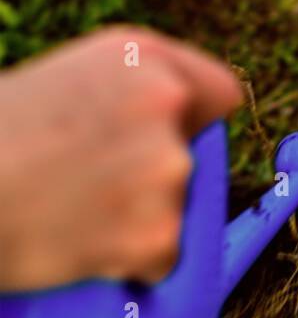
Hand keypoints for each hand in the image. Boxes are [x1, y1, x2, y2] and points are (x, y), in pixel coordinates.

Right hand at [0, 27, 241, 290]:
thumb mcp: (57, 81)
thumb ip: (122, 93)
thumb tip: (162, 122)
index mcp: (140, 54)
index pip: (218, 92)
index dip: (188, 121)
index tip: (161, 141)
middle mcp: (165, 102)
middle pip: (193, 155)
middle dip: (153, 175)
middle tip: (90, 186)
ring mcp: (167, 168)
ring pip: (176, 208)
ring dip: (137, 219)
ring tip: (70, 215)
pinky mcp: (159, 233)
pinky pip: (159, 258)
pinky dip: (126, 263)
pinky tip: (75, 247)